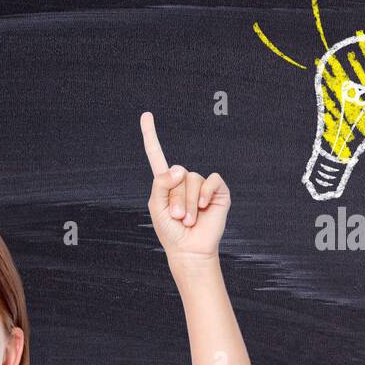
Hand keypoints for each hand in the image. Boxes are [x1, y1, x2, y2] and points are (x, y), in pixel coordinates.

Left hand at [141, 111, 229, 263]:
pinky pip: (211, 181)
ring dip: (188, 203)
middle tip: (177, 218)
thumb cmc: (171, 231)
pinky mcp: (218, 190)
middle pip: (176, 174)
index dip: (151, 136)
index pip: (157, 155)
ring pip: (192, 180)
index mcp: (166, 182)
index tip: (146, 115)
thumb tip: (180, 168)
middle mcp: (183, 180)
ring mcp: (202, 184)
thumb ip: (161, 184)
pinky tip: (204, 208)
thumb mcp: (157, 207)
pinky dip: (206, 194)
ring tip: (188, 220)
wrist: (190, 249)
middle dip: (175, 199)